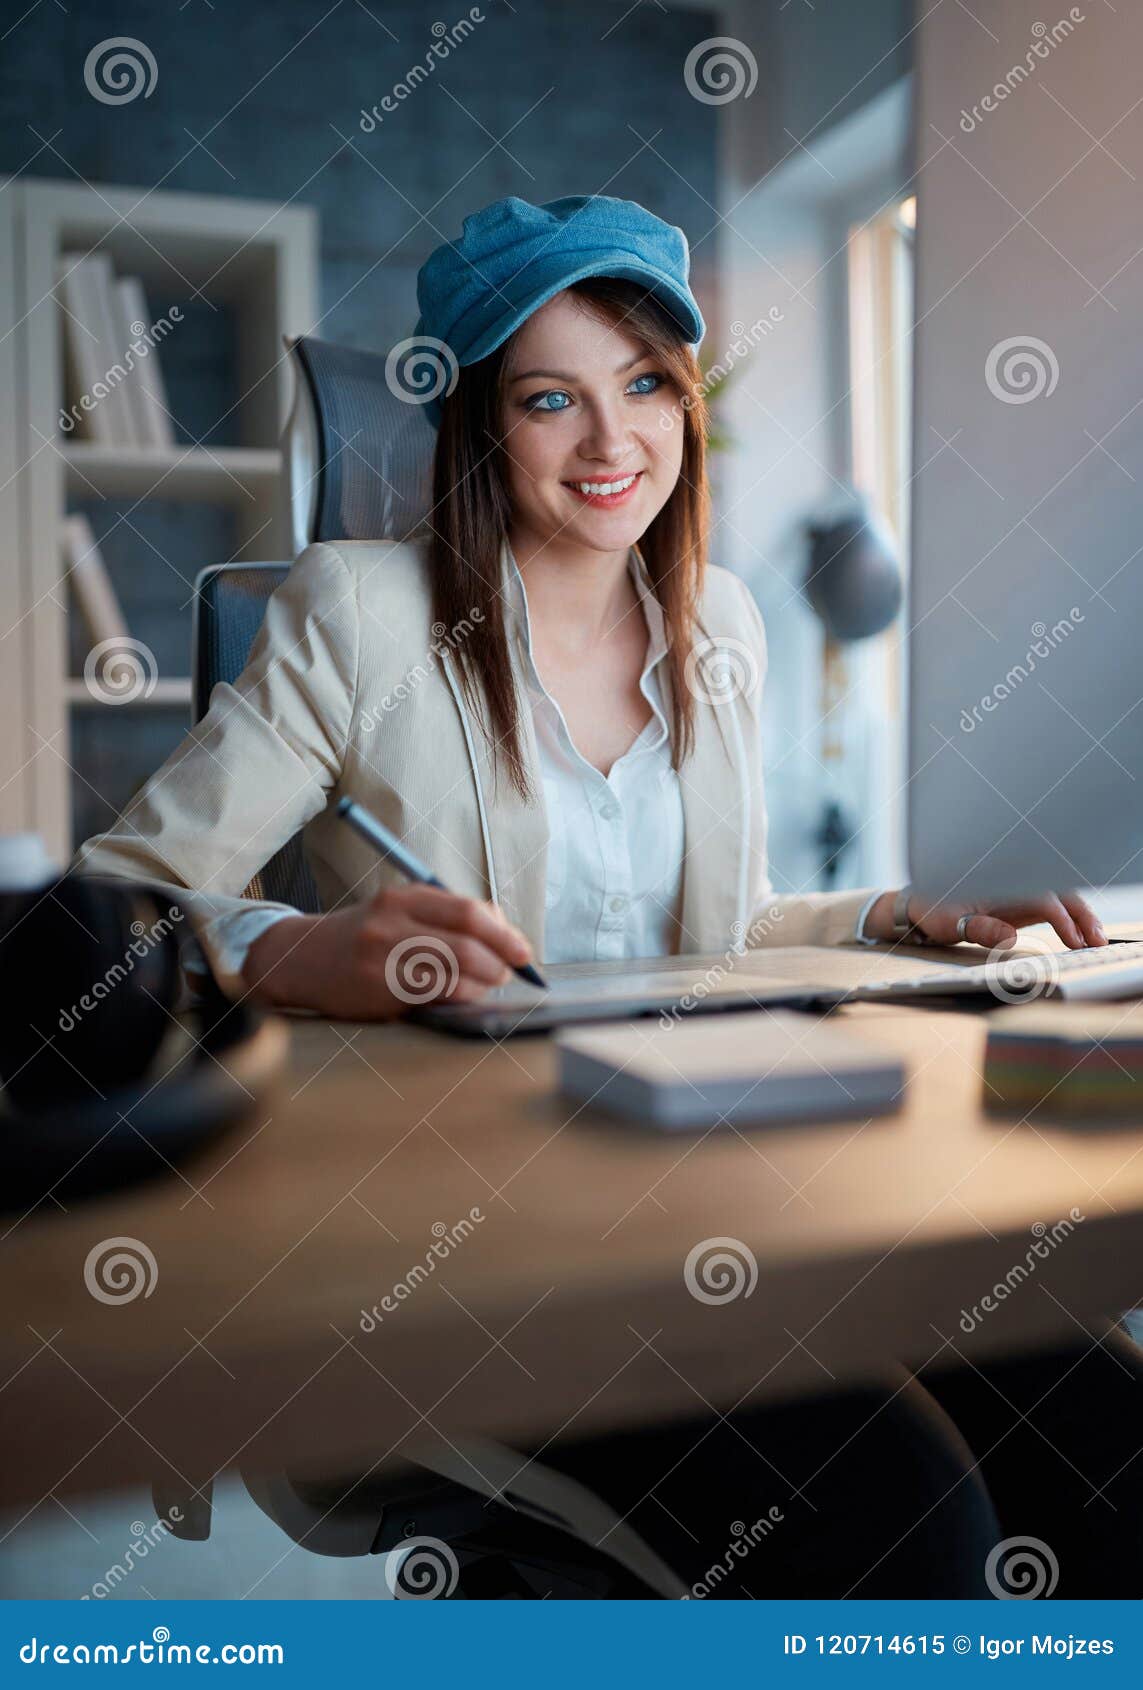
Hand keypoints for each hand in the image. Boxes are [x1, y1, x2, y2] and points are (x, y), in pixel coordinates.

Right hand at [242, 886, 535, 1017]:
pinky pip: (435, 992)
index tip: (522, 950)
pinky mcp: (377, 986)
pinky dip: (459, 996)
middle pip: (468, 938)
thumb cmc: (360, 939)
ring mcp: (384, 953)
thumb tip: (503, 933)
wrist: (299, 959)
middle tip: (510, 972)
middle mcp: (393, 919)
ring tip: (487, 985)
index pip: (469, 910)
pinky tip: (460, 996)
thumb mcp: (398, 913)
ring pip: (456, 967)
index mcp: (404, 896)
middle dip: (501, 959)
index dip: (504, 933)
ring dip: (484, 981)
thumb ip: (444, 918)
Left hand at [864, 889, 1105, 950]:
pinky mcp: (1022, 902)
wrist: (921, 904)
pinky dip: (1070, 920)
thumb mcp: (951, 922)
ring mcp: (1021, 891)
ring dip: (1081, 917)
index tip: (1073, 939)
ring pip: (1061, 898)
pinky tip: (1081, 937)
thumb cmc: (934, 909)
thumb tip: (1010, 937)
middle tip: (1097, 941)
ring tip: (1096, 941)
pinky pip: (1053, 907)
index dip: (1061, 917)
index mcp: (1000, 879)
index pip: (1042, 896)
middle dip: (1082, 915)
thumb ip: (980, 928)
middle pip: (1060, 892)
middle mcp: (1015, 880)